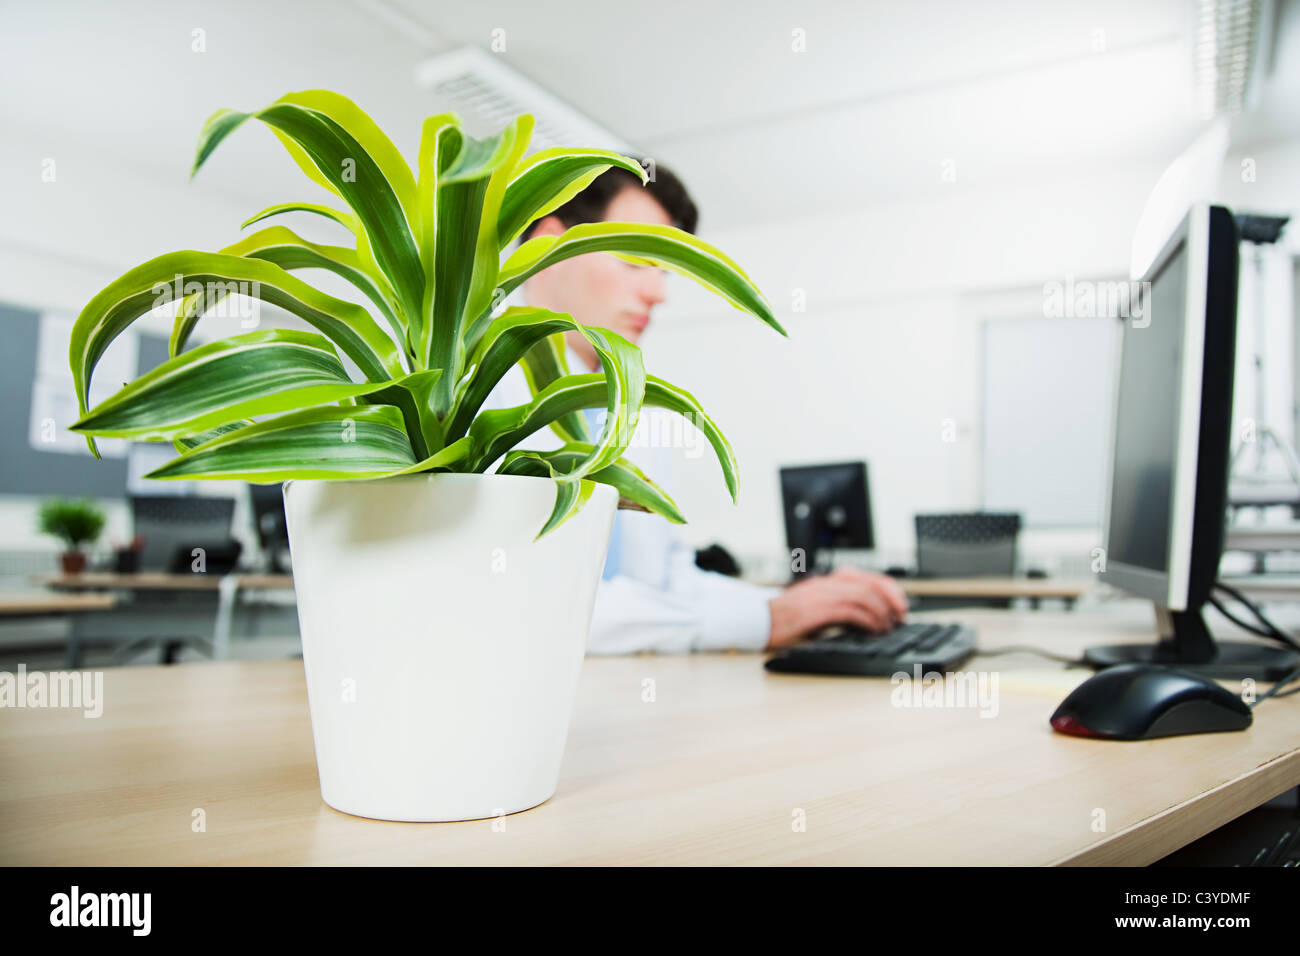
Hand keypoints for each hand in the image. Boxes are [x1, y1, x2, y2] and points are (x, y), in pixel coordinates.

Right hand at [765, 568, 908, 650]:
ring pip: (864, 596)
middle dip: (891, 599)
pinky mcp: (817, 610)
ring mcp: (822, 595)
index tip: (900, 606)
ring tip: (888, 627)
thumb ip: (838, 608)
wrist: (758, 620)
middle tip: (901, 616)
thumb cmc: (786, 619)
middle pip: (870, 583)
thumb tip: (867, 620)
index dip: (889, 590)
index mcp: (828, 581)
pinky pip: (851, 611)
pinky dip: (868, 620)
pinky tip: (873, 630)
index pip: (867, 577)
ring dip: (881, 612)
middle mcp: (827, 584)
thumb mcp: (816, 608)